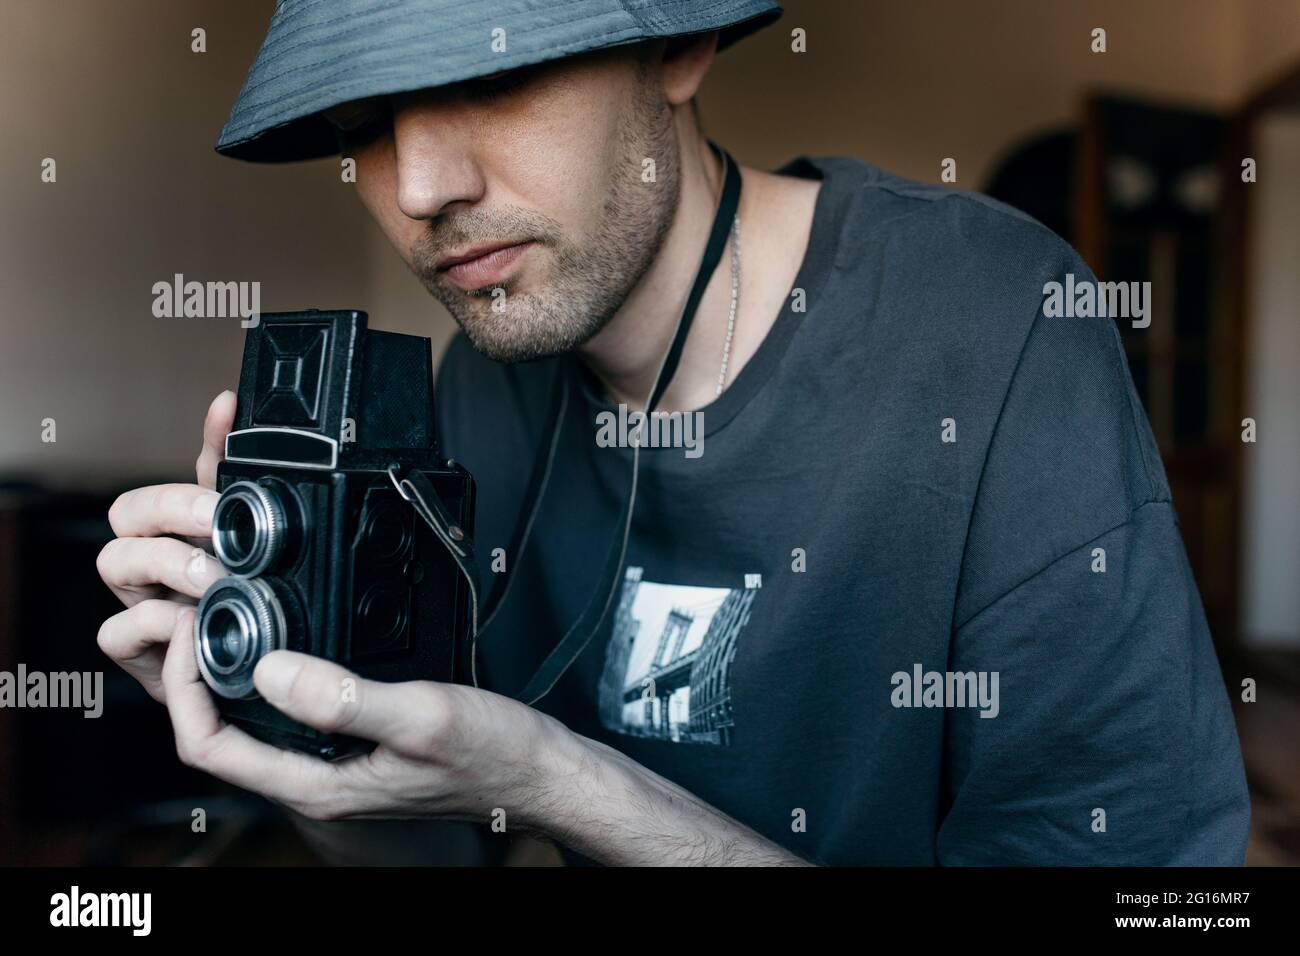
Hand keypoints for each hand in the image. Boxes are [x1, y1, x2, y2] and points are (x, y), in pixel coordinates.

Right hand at [96, 391, 234, 701]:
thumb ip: (240, 482)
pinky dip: (150, 625)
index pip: (176, 478)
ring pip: (113, 561)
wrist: (246, 686)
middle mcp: (152, 560)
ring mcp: (139, 602)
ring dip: (165, 563)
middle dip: (173, 510)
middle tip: (220, 526)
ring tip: (214, 577)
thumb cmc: (245, 610)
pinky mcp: (134, 650)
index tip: (228, 438)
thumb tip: (232, 406)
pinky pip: (116, 631)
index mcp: (184, 531)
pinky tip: (189, 622)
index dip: (201, 451)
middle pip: (128, 512)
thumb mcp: (255, 545)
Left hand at [160, 635, 579, 826]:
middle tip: (199, 609)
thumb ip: (344, 697)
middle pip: (218, 734)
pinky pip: (290, 709)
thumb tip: (266, 669)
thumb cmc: (493, 754)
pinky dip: (271, 670)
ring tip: (227, 613)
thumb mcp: (423, 716)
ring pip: (250, 720)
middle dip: (192, 673)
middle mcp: (316, 778)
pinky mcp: (355, 741)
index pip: (208, 748)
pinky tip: (288, 634)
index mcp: (318, 784)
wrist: (541, 770)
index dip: (184, 688)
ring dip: (227, 670)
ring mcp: (333, 761)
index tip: (194, 629)